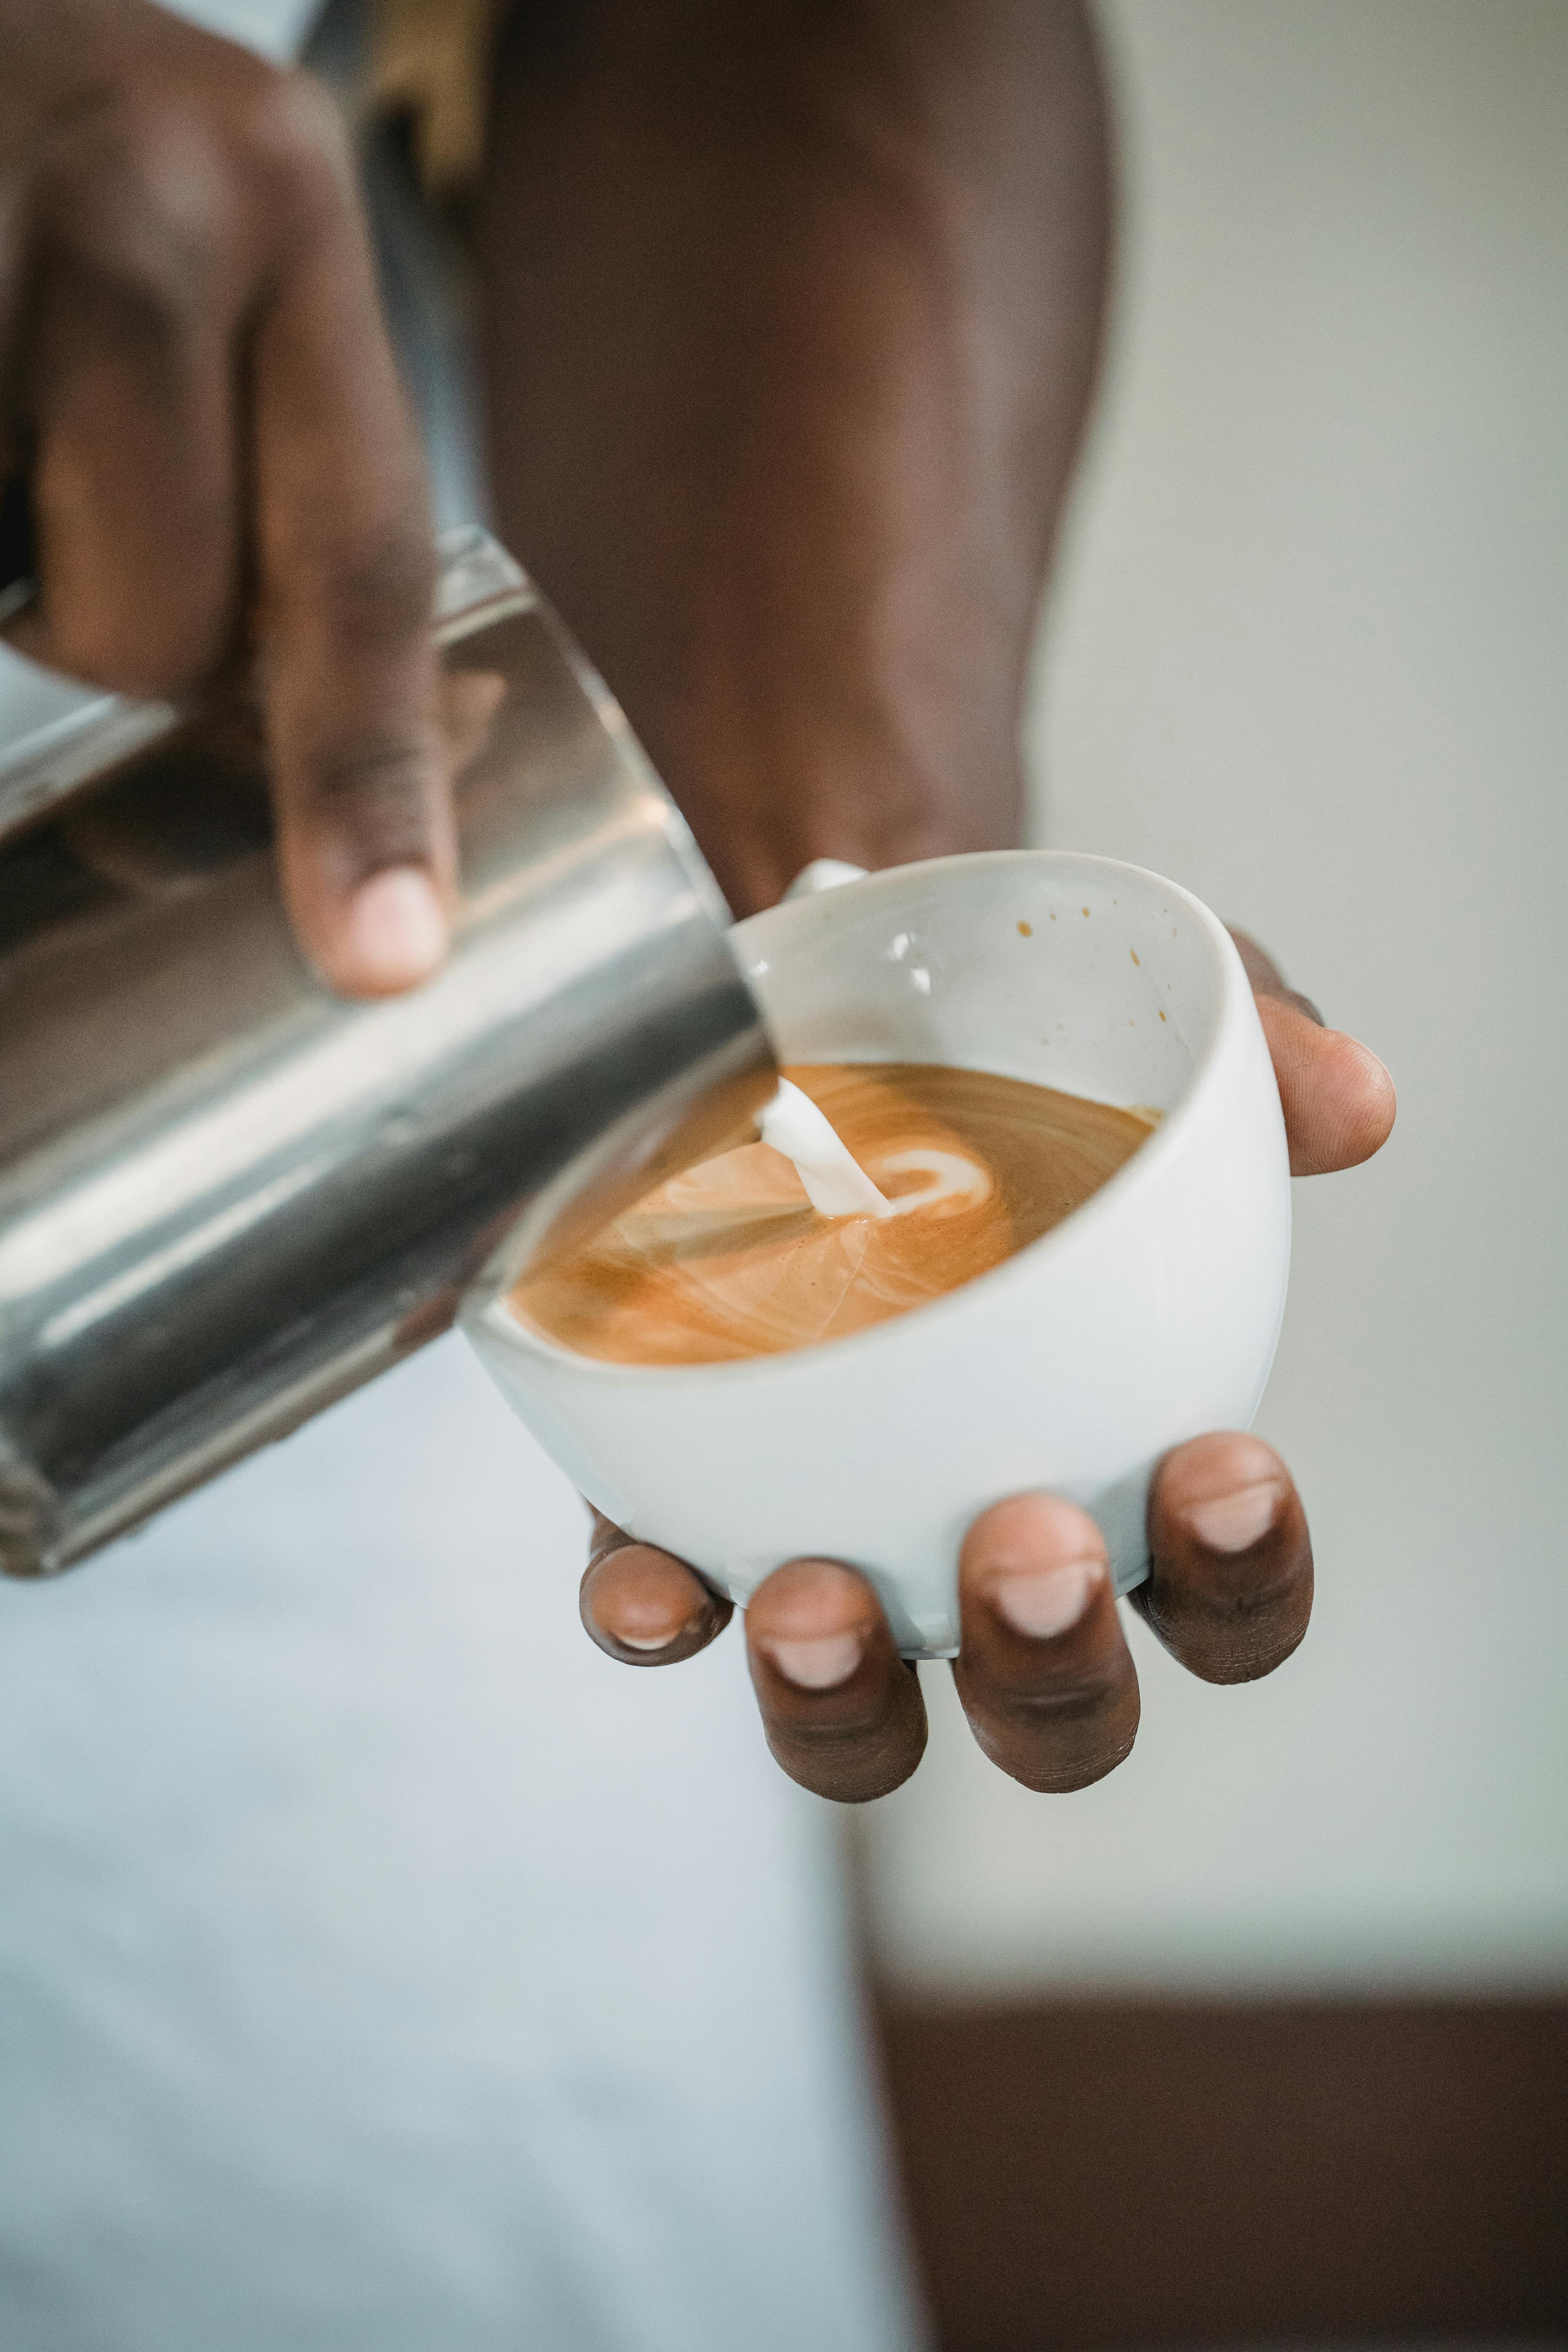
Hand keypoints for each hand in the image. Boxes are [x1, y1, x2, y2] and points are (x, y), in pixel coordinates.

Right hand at [0, 0, 448, 995]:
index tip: (384, 955)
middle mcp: (157, 178)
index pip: (359, 559)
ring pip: (38, 588)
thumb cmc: (72, 202)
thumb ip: (275, 513)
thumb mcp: (210, 304)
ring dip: (7, 578)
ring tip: (7, 455)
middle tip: (61, 520)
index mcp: (288, 211)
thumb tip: (332, 799)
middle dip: (107, 637)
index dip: (368, 780)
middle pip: (163, 606)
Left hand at [577, 952, 1395, 1801]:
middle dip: (1051, 1666)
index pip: (1221, 1602)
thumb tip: (1350, 1102)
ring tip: (822, 1600)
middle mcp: (978, 1541)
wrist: (819, 985)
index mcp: (1126, 1467)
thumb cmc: (1019, 1045)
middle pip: (1050, 1711)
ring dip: (844, 1694)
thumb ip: (1257, 1063)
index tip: (1223, 1468)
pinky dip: (651, 1613)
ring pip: (857, 1714)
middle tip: (1027, 1541)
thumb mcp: (1146, 1027)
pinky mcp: (682, 1496)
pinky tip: (651, 1591)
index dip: (1240, 1580)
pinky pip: (661, 1602)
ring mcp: (831, 1535)